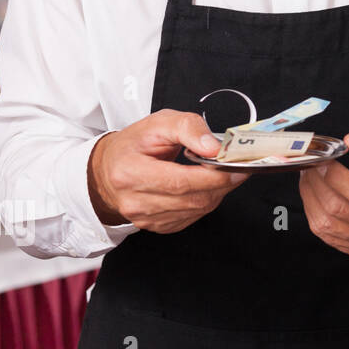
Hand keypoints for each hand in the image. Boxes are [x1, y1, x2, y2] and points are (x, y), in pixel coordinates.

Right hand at [87, 109, 247, 232]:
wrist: (109, 168)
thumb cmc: (135, 144)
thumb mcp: (159, 122)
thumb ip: (189, 128)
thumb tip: (214, 147)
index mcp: (130, 173)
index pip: (180, 181)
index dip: (214, 175)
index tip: (236, 165)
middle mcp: (135, 201)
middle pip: (192, 199)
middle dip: (222, 183)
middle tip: (239, 167)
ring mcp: (145, 218)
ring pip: (196, 209)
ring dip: (217, 192)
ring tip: (224, 173)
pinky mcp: (157, 226)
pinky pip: (192, 217)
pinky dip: (206, 200)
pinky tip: (207, 186)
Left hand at [299, 125, 348, 256]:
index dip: (339, 179)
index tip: (326, 161)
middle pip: (340, 210)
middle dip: (317, 183)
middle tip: (310, 164)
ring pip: (327, 224)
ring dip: (310, 196)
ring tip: (309, 176)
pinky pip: (324, 233)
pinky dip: (312, 210)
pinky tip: (313, 193)